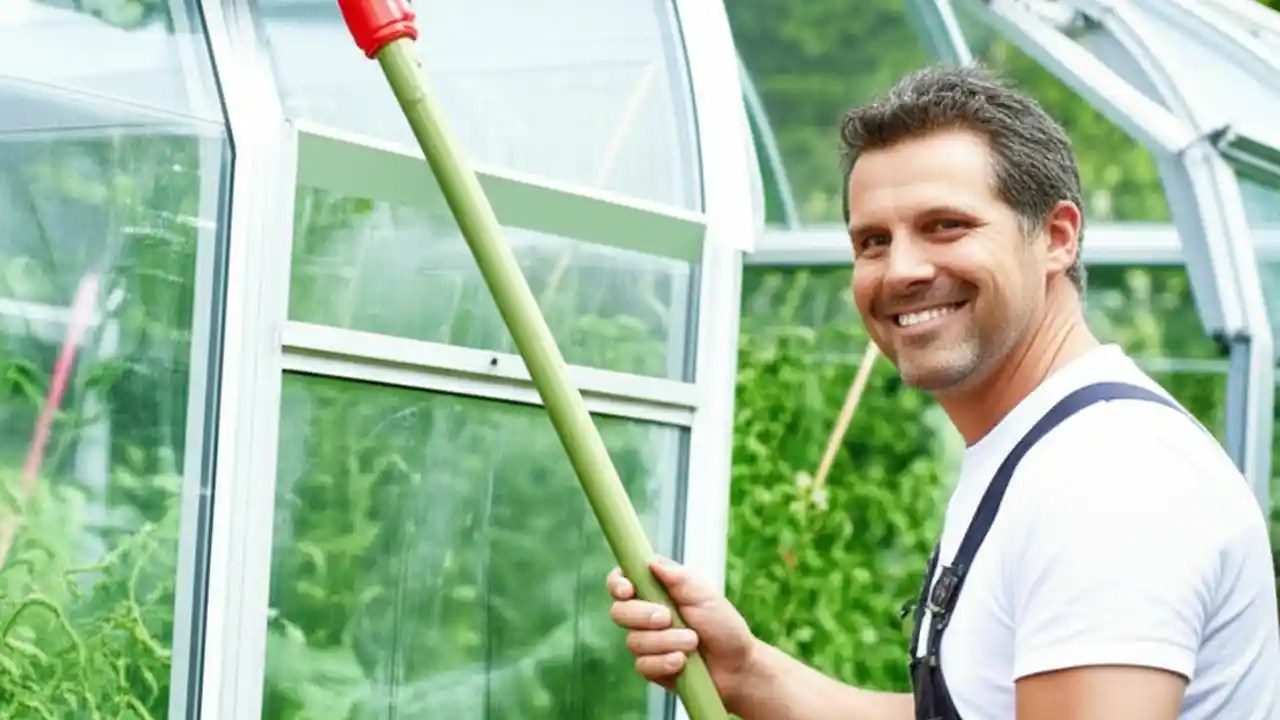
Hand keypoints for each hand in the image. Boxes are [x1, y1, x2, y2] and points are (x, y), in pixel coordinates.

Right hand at [607, 557, 757, 702]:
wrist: (737, 665)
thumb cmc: (722, 625)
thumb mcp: (705, 596)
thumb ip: (678, 579)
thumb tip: (651, 562)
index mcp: (655, 590)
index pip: (620, 582)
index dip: (617, 584)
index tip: (627, 590)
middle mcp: (644, 615)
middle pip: (619, 612)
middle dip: (642, 615)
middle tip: (668, 618)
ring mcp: (646, 642)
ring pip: (633, 641)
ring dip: (665, 641)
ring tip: (692, 642)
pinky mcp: (650, 667)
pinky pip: (643, 665)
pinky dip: (664, 662)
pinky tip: (682, 662)